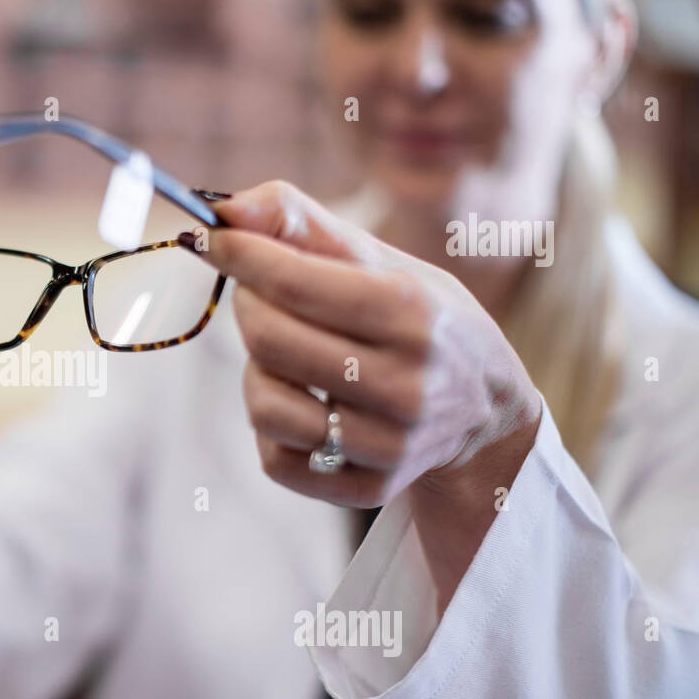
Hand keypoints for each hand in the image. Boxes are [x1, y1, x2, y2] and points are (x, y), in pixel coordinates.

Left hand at [188, 180, 541, 606]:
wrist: (486, 411)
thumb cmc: (417, 319)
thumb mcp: (381, 258)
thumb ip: (300, 222)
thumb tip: (223, 210)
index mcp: (411, 313)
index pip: (294, 282)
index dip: (239, 255)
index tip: (212, 239)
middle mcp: (406, 385)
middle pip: (271, 341)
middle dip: (248, 307)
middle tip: (256, 295)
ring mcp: (389, 445)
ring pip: (266, 408)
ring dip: (256, 372)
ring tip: (282, 355)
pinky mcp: (367, 487)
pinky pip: (276, 459)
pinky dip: (273, 428)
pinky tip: (302, 403)